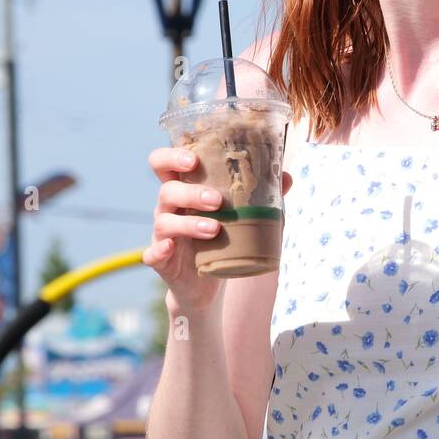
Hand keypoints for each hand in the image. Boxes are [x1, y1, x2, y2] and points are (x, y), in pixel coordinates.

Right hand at [143, 146, 291, 312]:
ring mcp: (162, 234)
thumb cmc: (221, 238)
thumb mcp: (240, 215)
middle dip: (191, 192)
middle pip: (167, 190)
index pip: (164, 163)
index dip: (173, 156)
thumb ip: (261, 196)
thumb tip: (287, 177)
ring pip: (164, 221)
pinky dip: (159, 249)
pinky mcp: (161, 260)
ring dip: (189, 223)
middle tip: (217, 200)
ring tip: (214, 229)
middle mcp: (169, 208)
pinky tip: (172, 247)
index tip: (194, 160)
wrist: (206, 282)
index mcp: (184, 190)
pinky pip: (152, 253)